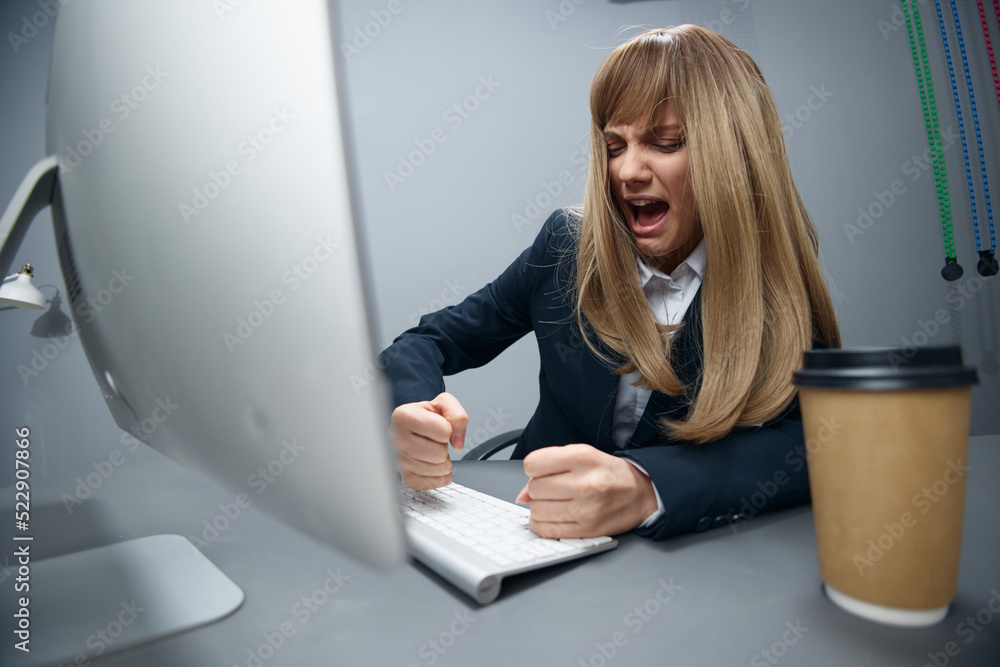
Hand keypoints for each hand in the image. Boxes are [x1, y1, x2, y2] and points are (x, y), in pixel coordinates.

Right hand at [391, 392, 467, 489]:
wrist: (408, 427)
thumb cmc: (424, 415)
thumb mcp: (443, 403)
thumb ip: (458, 415)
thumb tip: (458, 443)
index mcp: (403, 416)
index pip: (444, 431)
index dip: (447, 428)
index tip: (436, 425)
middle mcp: (396, 439)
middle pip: (441, 453)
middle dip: (445, 446)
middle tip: (434, 439)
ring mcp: (399, 460)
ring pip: (439, 468)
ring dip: (443, 461)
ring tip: (432, 449)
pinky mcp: (405, 476)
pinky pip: (432, 483)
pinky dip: (439, 476)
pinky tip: (433, 464)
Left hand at [515, 444, 657, 537]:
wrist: (640, 494)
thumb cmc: (608, 473)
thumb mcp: (581, 456)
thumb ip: (548, 468)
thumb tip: (521, 495)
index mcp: (582, 458)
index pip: (533, 464)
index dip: (534, 468)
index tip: (542, 471)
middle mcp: (584, 483)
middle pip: (534, 489)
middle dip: (538, 489)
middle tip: (552, 488)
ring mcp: (585, 509)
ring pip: (537, 511)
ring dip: (540, 508)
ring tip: (556, 502)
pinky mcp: (586, 530)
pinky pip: (547, 531)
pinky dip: (543, 525)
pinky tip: (553, 517)